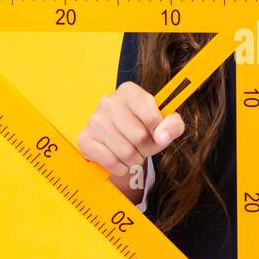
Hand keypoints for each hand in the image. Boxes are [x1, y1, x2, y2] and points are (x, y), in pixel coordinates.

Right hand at [75, 81, 185, 198]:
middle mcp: (108, 102)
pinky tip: (120, 160)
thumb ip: (173, 125)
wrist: (119, 140)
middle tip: (144, 146)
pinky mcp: (84, 139)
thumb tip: (162, 136)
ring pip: (125, 152)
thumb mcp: (165, 123)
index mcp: (129, 91)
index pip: (151, 115)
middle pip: (139, 136)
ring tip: (132, 152)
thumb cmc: (144, 128)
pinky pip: (110, 162)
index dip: (159, 131)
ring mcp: (94, 120)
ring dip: (134, 159)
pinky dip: (121, 167)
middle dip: (147, 148)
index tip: (158, 133)